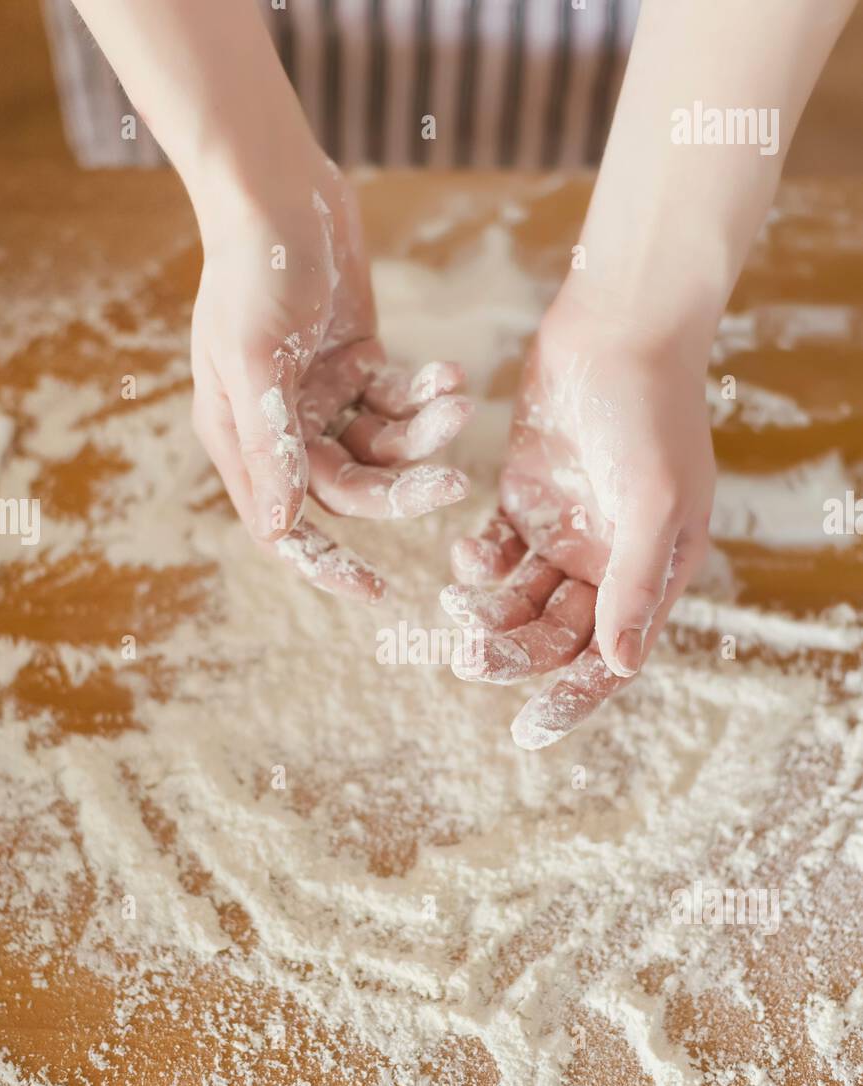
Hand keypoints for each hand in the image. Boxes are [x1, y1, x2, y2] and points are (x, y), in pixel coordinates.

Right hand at [190, 152, 471, 600]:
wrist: (278, 188)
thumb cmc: (254, 270)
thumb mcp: (254, 360)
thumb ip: (270, 447)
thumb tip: (280, 532)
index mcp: (242, 440)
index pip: (286, 526)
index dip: (327, 564)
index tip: (377, 593)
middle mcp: (282, 429)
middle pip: (350, 490)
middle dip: (403, 489)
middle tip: (456, 484)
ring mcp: (321, 398)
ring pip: (384, 448)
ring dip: (424, 433)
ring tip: (455, 403)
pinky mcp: (358, 364)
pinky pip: (399, 401)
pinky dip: (426, 394)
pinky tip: (449, 374)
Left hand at [441, 298, 714, 746]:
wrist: (617, 330)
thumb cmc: (649, 413)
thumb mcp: (653, 502)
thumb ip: (635, 585)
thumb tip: (617, 667)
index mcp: (652, 574)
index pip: (609, 658)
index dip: (571, 699)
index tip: (527, 733)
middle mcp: (609, 563)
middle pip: (554, 635)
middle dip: (512, 652)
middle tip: (467, 657)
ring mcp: (565, 533)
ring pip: (518, 600)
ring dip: (487, 613)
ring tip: (456, 605)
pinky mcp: (526, 501)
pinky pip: (496, 555)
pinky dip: (477, 565)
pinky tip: (465, 558)